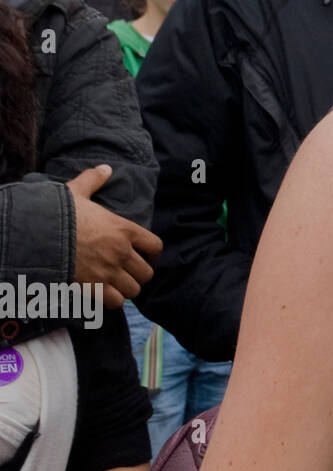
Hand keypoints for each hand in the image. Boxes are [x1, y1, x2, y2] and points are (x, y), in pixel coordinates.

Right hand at [66, 165, 161, 307]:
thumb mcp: (77, 191)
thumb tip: (105, 168)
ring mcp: (109, 271)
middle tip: (127, 272)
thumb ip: (93, 180)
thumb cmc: (59, 213)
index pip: (155, 246)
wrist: (37, 234)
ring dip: (126, 289)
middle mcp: (122, 252)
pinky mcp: (93, 287)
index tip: (143, 254)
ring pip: (133, 290)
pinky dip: (112, 301)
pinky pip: (115, 302)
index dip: (151, 252)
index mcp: (124, 229)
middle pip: (147, 273)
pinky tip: (104, 294)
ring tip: (117, 285)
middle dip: (138, 274)